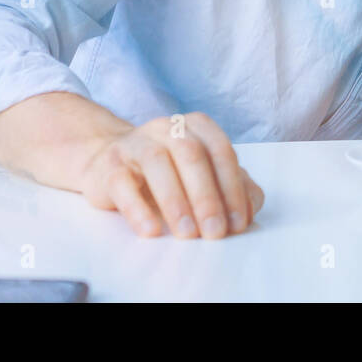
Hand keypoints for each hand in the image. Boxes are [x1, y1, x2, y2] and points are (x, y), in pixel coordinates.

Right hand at [78, 112, 263, 237]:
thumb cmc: (167, 171)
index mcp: (197, 126)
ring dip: (176, 202)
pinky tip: (151, 230)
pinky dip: (137, 209)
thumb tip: (251, 207)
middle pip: (192, 156)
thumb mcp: (204, 175)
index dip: (233, 188)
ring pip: (158, 164)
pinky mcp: (110, 165)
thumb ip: (233, 186)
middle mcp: (168, 128)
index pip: (221, 152)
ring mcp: (137, 143)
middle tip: (215, 232)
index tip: (238, 223)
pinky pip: (122, 183)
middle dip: (207, 197)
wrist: (109, 162)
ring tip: (187, 234)